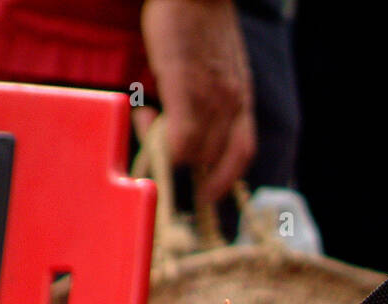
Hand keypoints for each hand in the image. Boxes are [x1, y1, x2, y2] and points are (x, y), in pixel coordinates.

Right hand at [139, 0, 256, 203]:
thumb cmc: (197, 24)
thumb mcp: (218, 69)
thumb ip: (211, 98)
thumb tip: (185, 123)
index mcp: (242, 101)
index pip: (241, 155)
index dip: (224, 180)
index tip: (206, 194)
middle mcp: (233, 104)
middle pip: (216, 160)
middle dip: (188, 167)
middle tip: (161, 152)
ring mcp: (213, 96)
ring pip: (196, 153)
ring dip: (168, 150)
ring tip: (150, 126)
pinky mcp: (187, 85)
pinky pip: (179, 135)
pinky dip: (158, 136)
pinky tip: (145, 118)